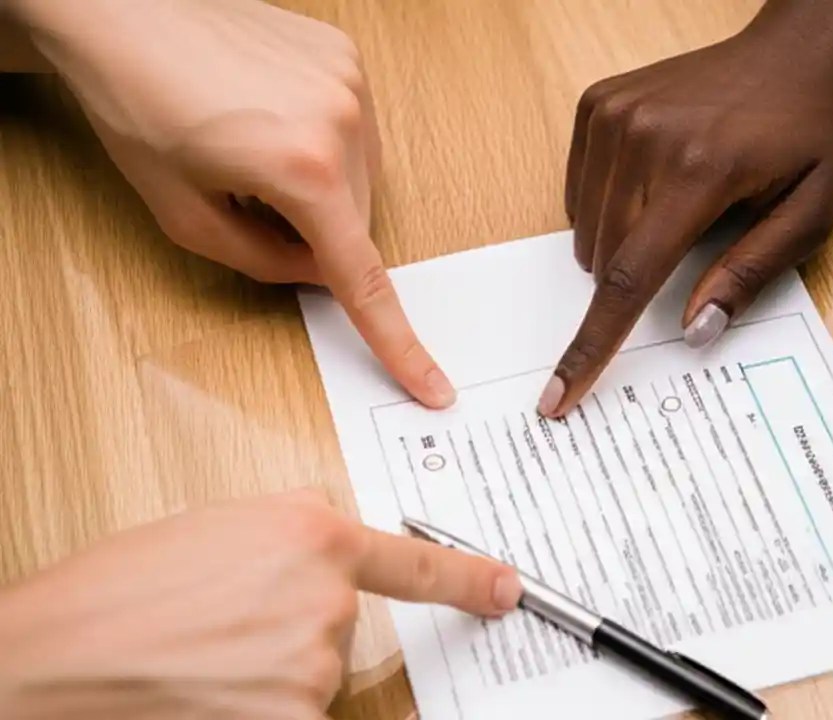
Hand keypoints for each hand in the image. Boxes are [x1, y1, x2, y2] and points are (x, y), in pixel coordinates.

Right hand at [0, 489, 521, 718]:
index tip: (505, 588)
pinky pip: (296, 713)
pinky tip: (210, 692)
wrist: (52, 660)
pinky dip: (259, 706)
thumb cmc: (114, 593)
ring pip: (312, 674)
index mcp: (310, 533)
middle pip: (341, 622)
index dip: (467, 577)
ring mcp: (313, 668)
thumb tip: (325, 545)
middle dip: (294, 625)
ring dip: (270, 671)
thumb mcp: (215, 527)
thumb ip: (288, 532)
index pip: (413, 560)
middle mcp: (326, 599)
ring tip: (202, 656)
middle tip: (221, 624)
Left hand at [12, 0, 454, 407]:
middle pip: (357, 223)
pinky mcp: (346, 59)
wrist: (123, 12)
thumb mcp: (185, 215)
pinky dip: (322, 140)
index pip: (362, 278)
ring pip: (361, 177)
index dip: (398, 342)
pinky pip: (354, 129)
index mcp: (305, 169)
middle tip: (251, 204)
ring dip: (320, 184)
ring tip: (254, 148)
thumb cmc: (136, 102)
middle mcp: (344, 122)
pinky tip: (270, 116)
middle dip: (315, 234)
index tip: (434, 384)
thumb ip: (262, 264)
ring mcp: (352, 84)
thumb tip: (313, 270)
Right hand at [540, 0, 832, 416]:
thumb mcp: (809, 214)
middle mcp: (645, 138)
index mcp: (701, 171)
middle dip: (636, 285)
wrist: (796, 53)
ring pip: (587, 230)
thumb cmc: (809, 133)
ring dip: (621, 246)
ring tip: (682, 210)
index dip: (592, 347)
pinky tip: (654, 188)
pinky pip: (579, 191)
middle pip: (606, 260)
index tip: (559, 394)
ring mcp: (614, 115)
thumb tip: (694, 329)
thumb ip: (749, 274)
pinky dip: (607, 210)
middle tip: (693, 249)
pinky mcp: (598, 104)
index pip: (630, 279)